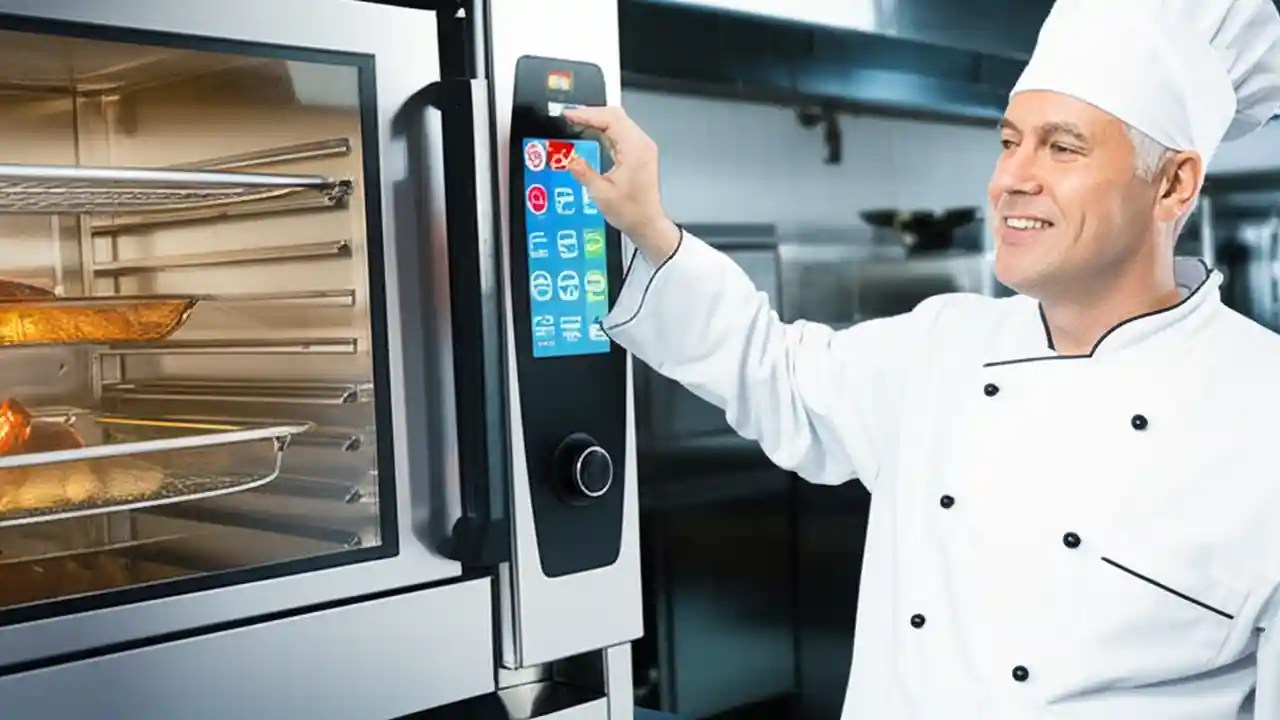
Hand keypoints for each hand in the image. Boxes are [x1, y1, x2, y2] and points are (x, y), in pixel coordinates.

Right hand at [562, 106, 680, 263]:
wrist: (647, 224)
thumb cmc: (632, 212)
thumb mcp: (601, 193)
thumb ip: (583, 171)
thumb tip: (568, 157)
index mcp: (635, 149)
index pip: (610, 119)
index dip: (587, 114)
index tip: (569, 115)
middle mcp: (641, 144)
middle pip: (614, 115)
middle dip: (590, 114)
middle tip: (569, 117)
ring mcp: (641, 147)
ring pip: (617, 122)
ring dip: (596, 121)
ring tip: (575, 124)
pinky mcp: (637, 152)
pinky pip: (619, 132)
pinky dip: (603, 130)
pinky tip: (589, 134)